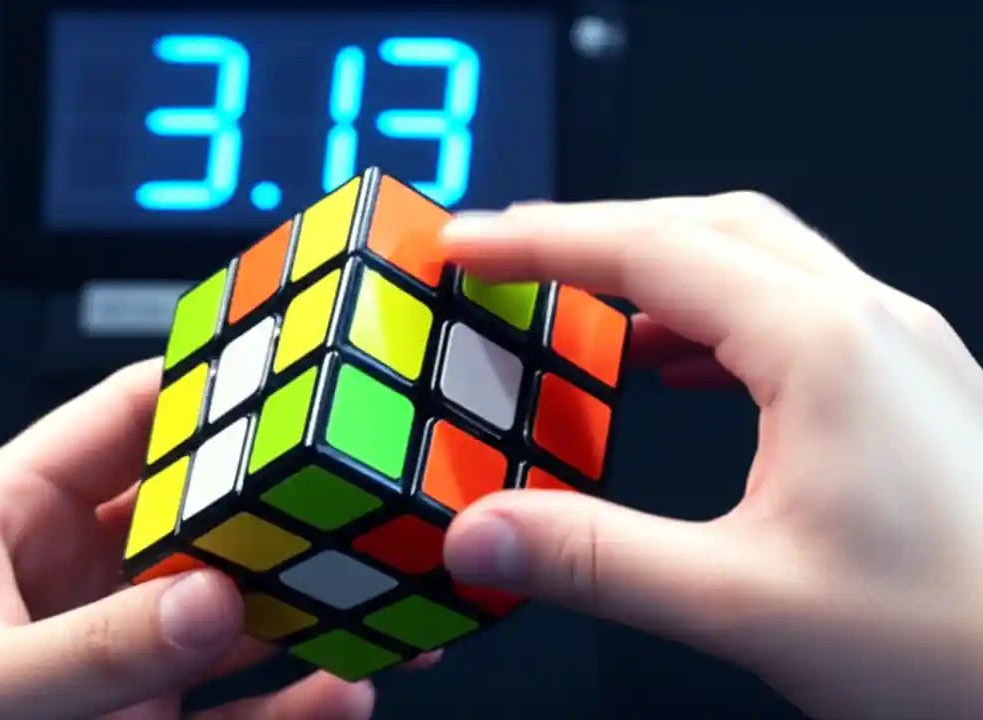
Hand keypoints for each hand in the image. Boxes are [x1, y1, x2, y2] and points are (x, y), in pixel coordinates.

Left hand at [0, 361, 387, 718]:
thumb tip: (210, 601)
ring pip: (229, 605)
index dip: (210, 386)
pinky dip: (287, 697)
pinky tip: (340, 688)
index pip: (127, 418)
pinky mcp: (134, 719)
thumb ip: (89, 647)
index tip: (297, 370)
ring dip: (305, 602)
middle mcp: (76, 574)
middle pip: (201, 512)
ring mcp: (111, 650)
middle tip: (363, 499)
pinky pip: (228, 702)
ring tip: (380, 599)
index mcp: (12, 514)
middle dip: (284, 506)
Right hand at [437, 193, 982, 718]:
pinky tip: (681, 369)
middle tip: (509, 258)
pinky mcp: (911, 392)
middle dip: (593, 234)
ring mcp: (900, 353)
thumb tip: (484, 532)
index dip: (542, 242)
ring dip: (657, 271)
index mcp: (826, 348)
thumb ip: (596, 560)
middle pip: (705, 229)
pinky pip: (792, 314)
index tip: (470, 245)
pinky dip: (712, 319)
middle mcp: (871, 327)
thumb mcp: (746, 604)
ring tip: (580, 309)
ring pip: (755, 263)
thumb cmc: (957, 641)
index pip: (651, 250)